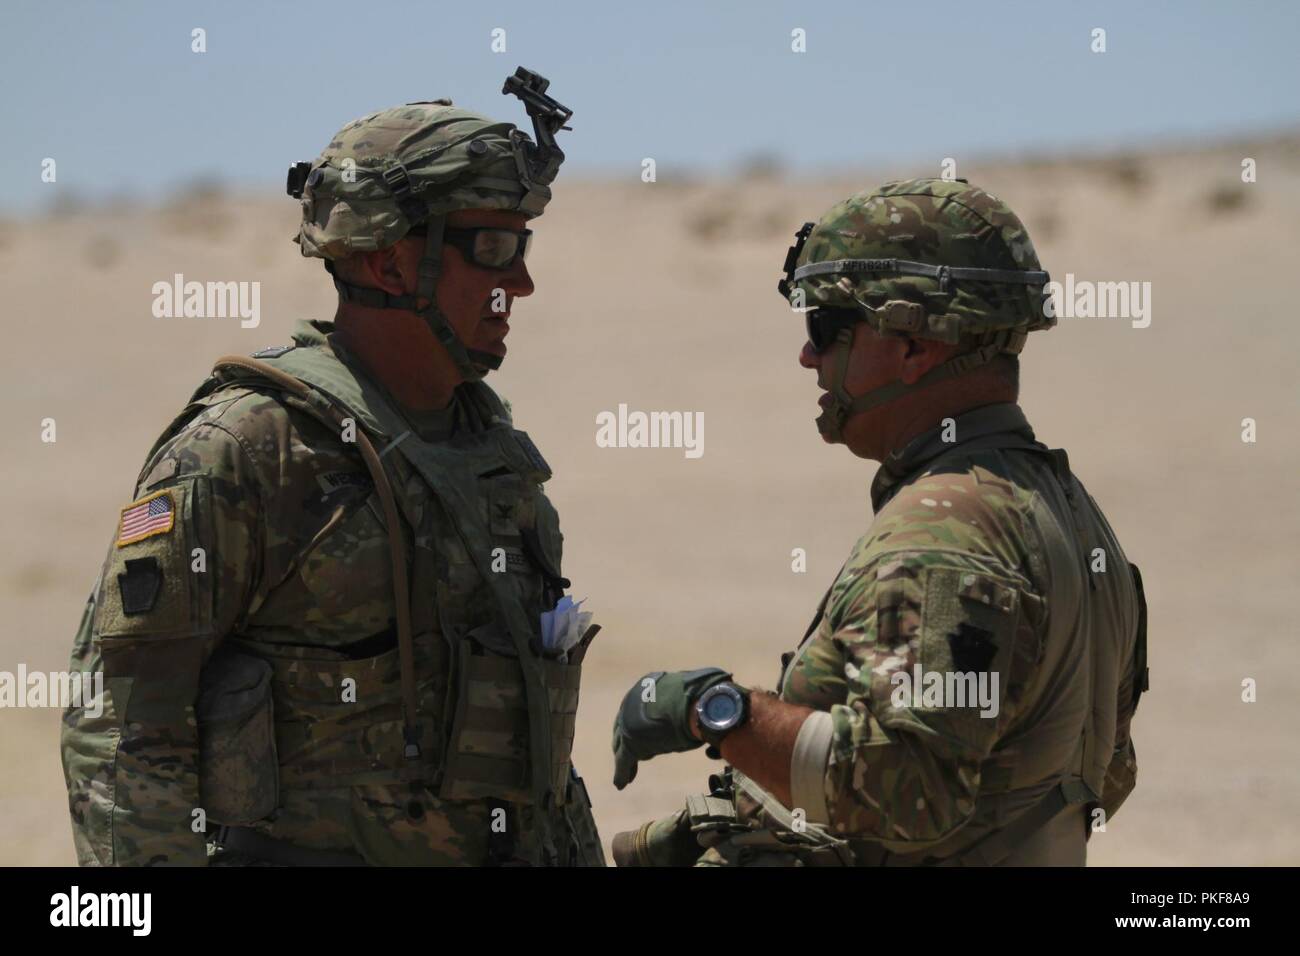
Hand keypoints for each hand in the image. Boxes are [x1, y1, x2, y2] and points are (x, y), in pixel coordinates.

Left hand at [611, 668, 730, 789]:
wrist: (698, 706)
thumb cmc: (700, 699)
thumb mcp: (693, 697)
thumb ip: (691, 704)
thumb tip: (708, 706)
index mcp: (647, 686)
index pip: (640, 707)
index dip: (642, 721)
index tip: (646, 732)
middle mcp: (632, 702)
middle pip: (626, 726)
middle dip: (629, 740)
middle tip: (635, 753)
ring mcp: (628, 723)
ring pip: (622, 744)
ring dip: (627, 758)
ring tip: (628, 773)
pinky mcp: (630, 744)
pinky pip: (624, 761)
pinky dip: (623, 772)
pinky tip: (622, 783)